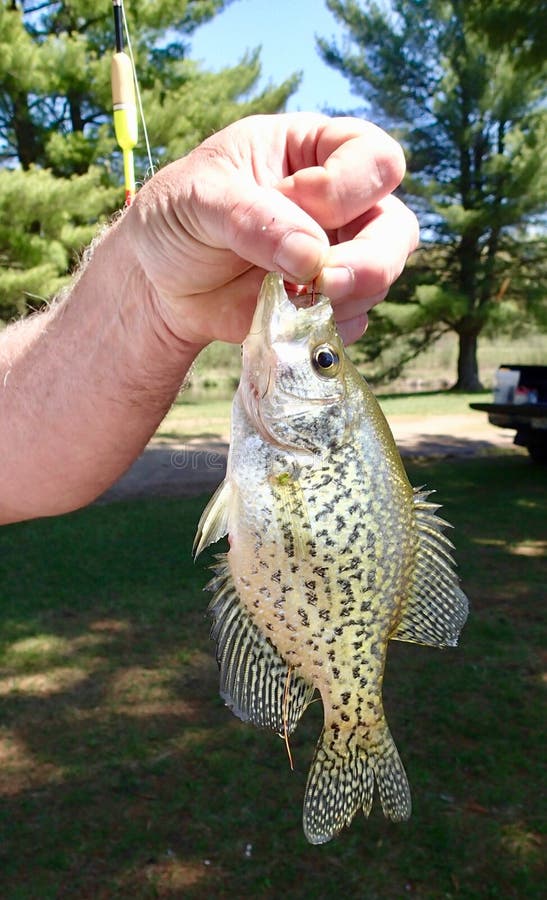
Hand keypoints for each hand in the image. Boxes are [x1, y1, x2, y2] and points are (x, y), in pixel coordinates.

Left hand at [126, 113, 418, 346]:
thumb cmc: (178, 217)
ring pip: (381, 278)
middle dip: (370, 260)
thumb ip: (252, 217)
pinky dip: (325, 328)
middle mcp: (341, 204)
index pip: (374, 160)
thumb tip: (311, 257)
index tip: (291, 199)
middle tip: (326, 282)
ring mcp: (338, 257)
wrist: (158, 282)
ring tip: (288, 302)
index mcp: (317, 152)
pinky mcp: (325, 304)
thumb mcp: (199, 197)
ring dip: (344, 298)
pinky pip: (352, 322)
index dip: (345, 186)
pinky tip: (285, 320)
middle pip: (396, 227)